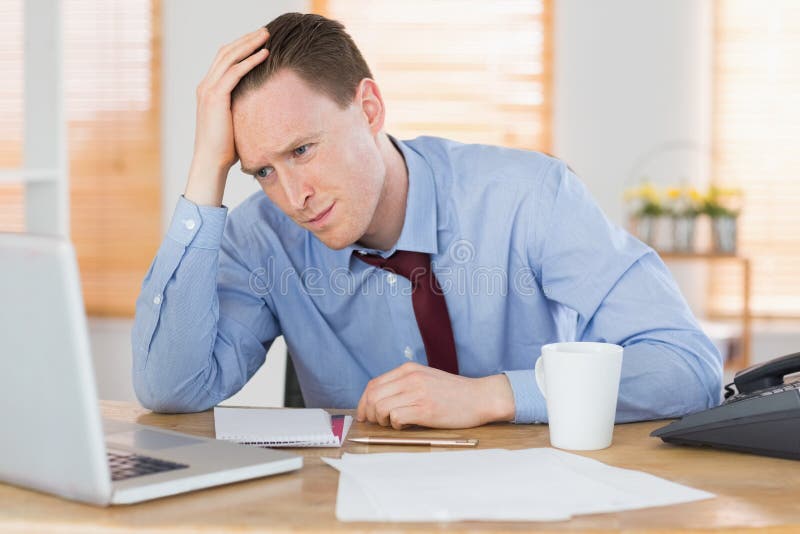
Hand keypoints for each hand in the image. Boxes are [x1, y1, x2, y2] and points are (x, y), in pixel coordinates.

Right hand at [185, 28, 269, 205]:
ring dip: (249, 44)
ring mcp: (208, 90)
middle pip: (226, 52)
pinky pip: (234, 72)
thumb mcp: (235, 121)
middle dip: (246, 40)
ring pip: (229, 57)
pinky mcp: (215, 97)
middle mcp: (206, 85)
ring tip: (266, 36)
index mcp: (209, 90)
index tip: (259, 41)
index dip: (241, 47)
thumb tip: (263, 107)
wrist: (211, 161)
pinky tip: (264, 54)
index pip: (224, 60)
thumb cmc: (226, 148)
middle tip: (265, 31)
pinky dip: (250, 61)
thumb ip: (242, 108)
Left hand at [356, 362, 515, 428]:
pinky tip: (406, 425)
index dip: (364, 402)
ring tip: (394, 424)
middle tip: (377, 423)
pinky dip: (395, 425)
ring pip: (380, 407)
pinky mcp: (424, 409)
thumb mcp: (426, 378)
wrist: (480, 397)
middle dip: (369, 413)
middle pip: (372, 396)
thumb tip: (380, 402)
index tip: (365, 414)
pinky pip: (395, 417)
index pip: (373, 384)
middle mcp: (410, 378)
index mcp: (409, 369)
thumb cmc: (454, 393)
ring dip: (382, 420)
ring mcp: (417, 392)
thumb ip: (405, 384)